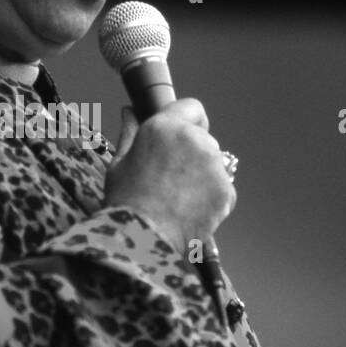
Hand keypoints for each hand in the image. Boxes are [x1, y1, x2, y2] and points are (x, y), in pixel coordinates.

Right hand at [103, 100, 236, 252]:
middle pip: (203, 138)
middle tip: (170, 176)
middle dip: (192, 152)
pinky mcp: (226, 190)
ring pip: (213, 164)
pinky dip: (210, 197)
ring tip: (177, 198)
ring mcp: (214, 165)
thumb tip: (129, 112)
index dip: (188, 119)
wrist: (144, 240)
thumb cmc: (126, 202)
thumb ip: (129, 133)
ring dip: (201, 175)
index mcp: (165, 127)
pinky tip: (188, 210)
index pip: (192, 107)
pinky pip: (221, 188)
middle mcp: (195, 140)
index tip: (183, 133)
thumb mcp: (119, 164)